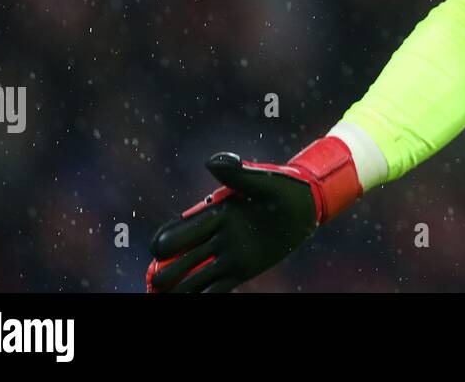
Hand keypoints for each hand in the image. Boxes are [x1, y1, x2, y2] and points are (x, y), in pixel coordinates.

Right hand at [146, 137, 361, 292]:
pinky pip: (216, 289)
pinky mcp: (240, 270)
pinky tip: (189, 302)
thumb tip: (212, 162)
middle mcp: (216, 235)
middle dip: (168, 271)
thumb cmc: (286, 189)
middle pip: (183, 257)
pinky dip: (202, 296)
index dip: (168, 239)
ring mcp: (227, 255)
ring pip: (194, 277)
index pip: (184, 229)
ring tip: (162, 297)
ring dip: (179, 288)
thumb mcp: (264, 181)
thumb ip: (238, 175)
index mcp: (217, 212)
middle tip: (157, 284)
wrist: (307, 206)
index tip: (159, 250)